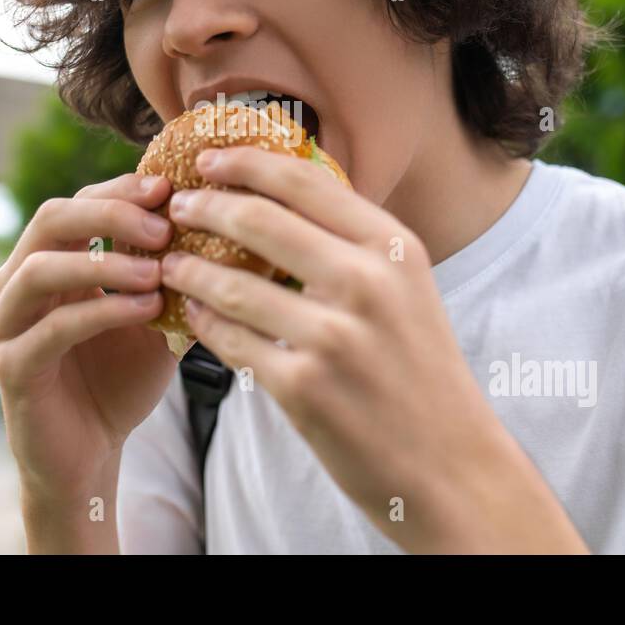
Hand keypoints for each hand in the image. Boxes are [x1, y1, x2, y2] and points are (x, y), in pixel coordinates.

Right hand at [0, 172, 175, 507]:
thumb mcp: (153, 316)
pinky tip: (148, 309)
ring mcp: (5, 324)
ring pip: (41, 269)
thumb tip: (224, 224)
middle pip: (51, 218)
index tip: (172, 188)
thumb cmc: (120, 378)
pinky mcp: (12, 367)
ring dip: (105, 262)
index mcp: (47, 260)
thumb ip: (170, 273)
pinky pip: (53, 328)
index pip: (78, 201)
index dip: (122, 189)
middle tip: (163, 224)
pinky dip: (103, 312)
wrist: (90, 455)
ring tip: (159, 270)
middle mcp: (15, 283)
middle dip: (111, 212)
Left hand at [160, 146, 587, 553]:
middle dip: (205, 207)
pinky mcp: (302, 387)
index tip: (209, 158)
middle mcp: (365, 282)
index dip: (246, 162)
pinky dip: (204, 324)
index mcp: (392, 248)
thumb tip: (282, 195)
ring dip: (190, 269)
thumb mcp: (409, 289)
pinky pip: (231, 341)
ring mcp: (332, 336)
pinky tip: (193, 317)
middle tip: (178, 208)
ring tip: (172, 264)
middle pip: (257, 221)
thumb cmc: (422, 372)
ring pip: (231, 284)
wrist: (452, 465)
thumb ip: (355, 243)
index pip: (304, 180)